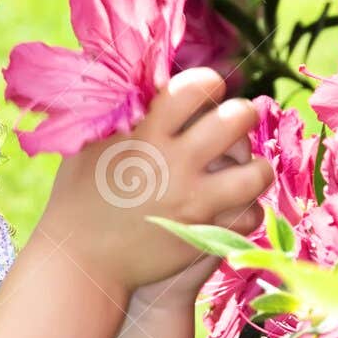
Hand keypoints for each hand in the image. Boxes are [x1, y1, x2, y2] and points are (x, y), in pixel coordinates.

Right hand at [43, 69, 272, 297]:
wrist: (80, 262)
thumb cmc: (78, 199)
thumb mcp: (86, 146)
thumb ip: (114, 113)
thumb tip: (130, 76)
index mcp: (146, 133)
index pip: (197, 87)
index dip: (209, 83)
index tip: (208, 91)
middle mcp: (174, 163)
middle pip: (236, 120)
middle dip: (243, 115)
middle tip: (236, 123)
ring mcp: (193, 201)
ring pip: (256, 172)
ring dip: (258, 168)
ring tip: (250, 170)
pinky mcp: (202, 237)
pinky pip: (248, 217)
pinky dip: (245, 213)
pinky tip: (234, 209)